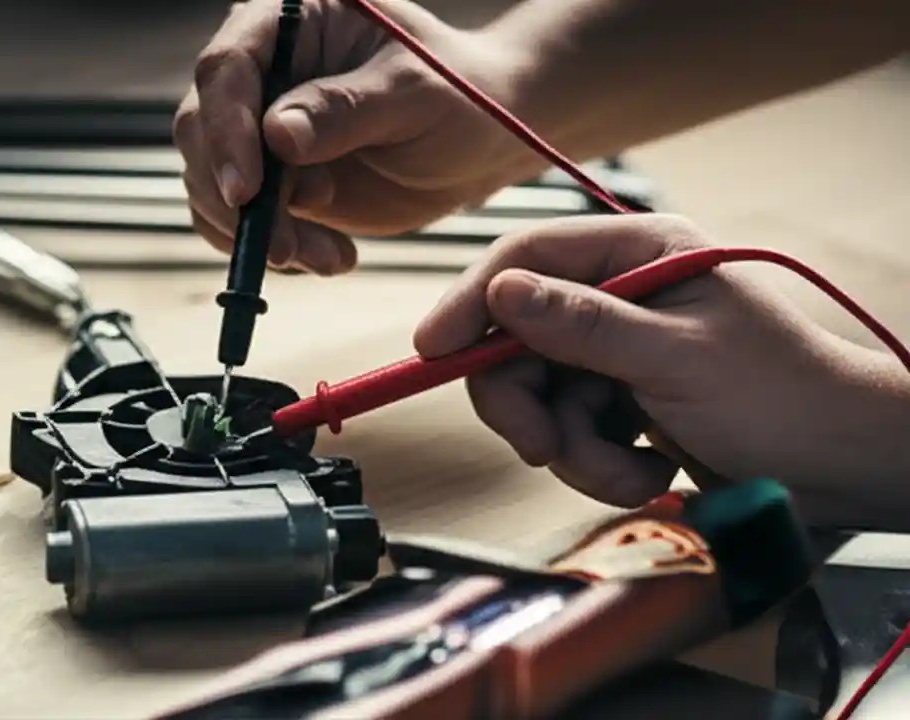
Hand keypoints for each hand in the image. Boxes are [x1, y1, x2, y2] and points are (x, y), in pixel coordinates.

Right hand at [173, 0, 543, 274]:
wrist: (481, 144)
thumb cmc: (461, 97)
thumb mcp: (414, 95)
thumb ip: (346, 110)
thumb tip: (277, 134)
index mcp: (291, 22)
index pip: (228, 66)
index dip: (227, 130)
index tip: (245, 191)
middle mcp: (263, 72)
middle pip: (203, 130)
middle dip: (236, 198)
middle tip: (284, 247)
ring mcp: (260, 130)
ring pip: (214, 184)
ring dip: (259, 235)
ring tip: (326, 257)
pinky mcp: (271, 183)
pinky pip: (240, 223)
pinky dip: (274, 252)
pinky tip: (330, 257)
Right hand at [414, 214, 909, 527]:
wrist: (843, 468)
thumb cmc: (785, 397)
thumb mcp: (675, 356)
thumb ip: (583, 324)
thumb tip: (502, 294)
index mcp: (640, 254)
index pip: (526, 261)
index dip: (471, 304)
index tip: (433, 352)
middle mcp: (622, 294)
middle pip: (517, 339)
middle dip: (527, 402)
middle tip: (542, 447)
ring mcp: (619, 350)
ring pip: (539, 395)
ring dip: (573, 448)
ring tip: (626, 471)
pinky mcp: (621, 399)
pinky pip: (569, 431)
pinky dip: (597, 464)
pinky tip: (645, 470)